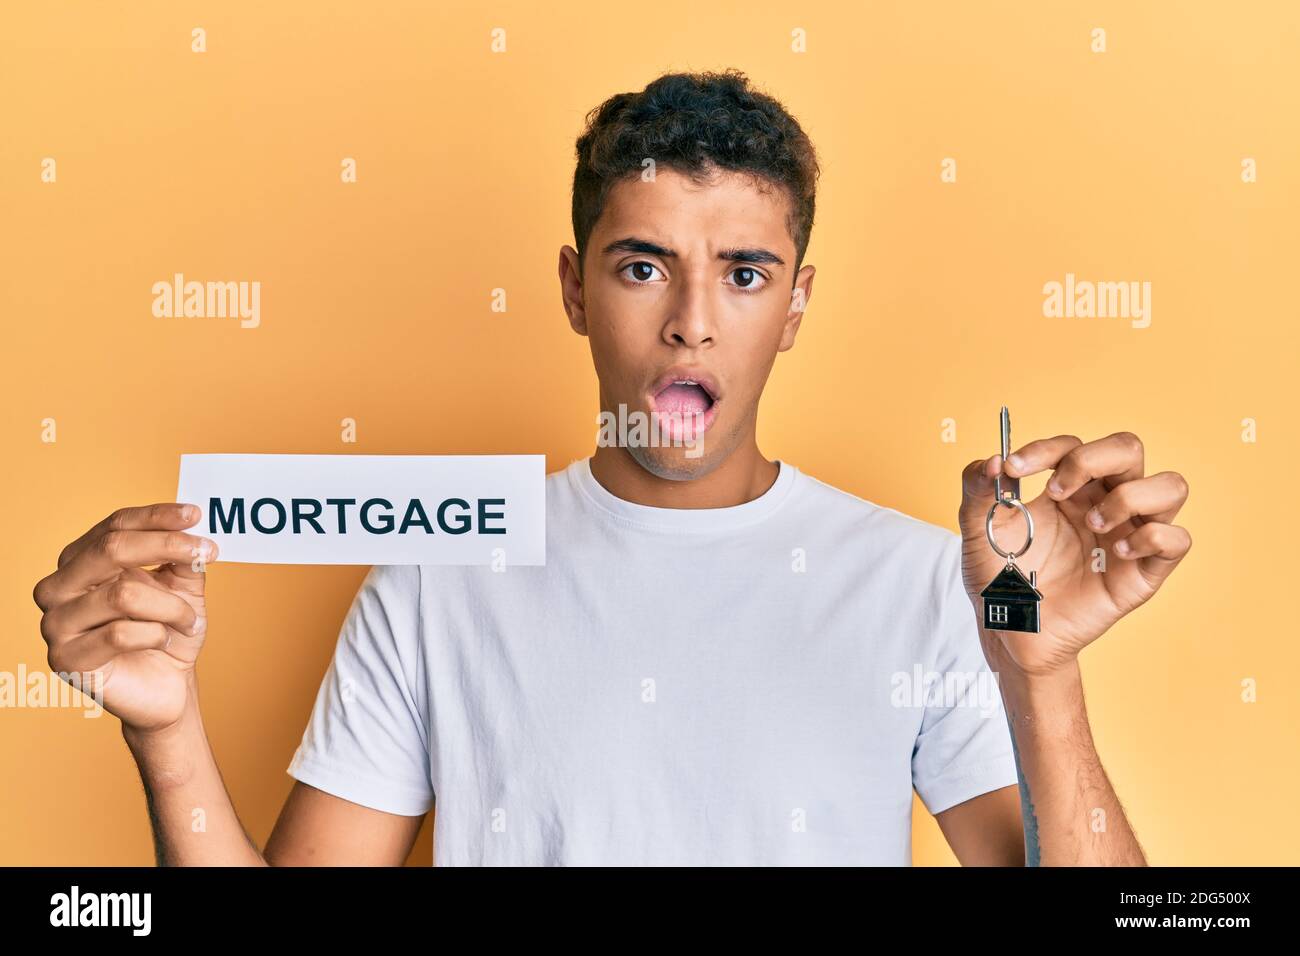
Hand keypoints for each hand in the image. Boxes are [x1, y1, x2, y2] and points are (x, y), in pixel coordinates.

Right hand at [32, 504, 217, 732]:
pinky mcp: (66, 659)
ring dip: (171, 606)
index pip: (115, 526)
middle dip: (166, 546)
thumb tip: (192, 530)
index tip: (195, 515)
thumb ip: (183, 558)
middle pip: (110, 549)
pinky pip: (120, 634)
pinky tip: (165, 642)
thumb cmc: (168, 632)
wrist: (167, 687)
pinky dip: (157, 635)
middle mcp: (58, 588)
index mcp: (79, 562)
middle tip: (206, 552)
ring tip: (190, 621)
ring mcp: (56, 624)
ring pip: (123, 594)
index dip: (156, 517)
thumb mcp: (183, 588)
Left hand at [958, 431, 1190, 676]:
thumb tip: (993, 459)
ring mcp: (1128, 535)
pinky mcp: (1143, 573)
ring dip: (1130, 497)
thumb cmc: (998, 577)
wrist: (1007, 628)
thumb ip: (976, 487)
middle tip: (1057, 493)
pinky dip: (1153, 537)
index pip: (1074, 445)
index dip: (1046, 449)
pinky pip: (1178, 540)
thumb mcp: (976, 529)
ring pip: (1170, 486)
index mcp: (1068, 488)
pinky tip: (1116, 553)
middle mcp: (1103, 503)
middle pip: (1128, 449)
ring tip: (1094, 525)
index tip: (1012, 468)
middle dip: (1092, 460)